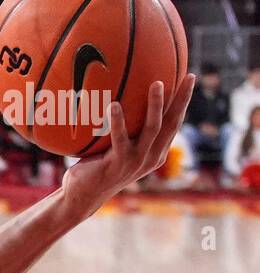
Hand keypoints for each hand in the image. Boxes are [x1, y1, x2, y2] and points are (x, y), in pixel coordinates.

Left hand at [62, 76, 195, 210]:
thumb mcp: (114, 147)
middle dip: (182, 100)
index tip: (189, 78)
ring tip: (157, 83)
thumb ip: (123, 128)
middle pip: (172, 124)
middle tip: (188, 76)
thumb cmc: (95, 167)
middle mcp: (151, 157)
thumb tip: (116, 95)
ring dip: (155, 105)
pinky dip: (118, 121)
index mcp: (155, 152)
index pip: (174, 123)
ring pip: (152, 129)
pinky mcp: (119, 164)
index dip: (183, 101)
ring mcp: (136, 162)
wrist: (82, 195)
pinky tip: (114, 104)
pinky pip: (120, 139)